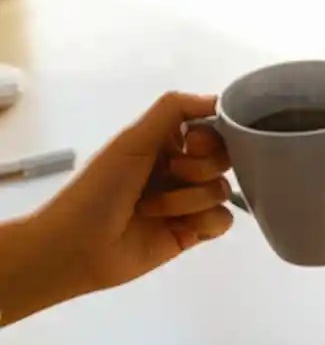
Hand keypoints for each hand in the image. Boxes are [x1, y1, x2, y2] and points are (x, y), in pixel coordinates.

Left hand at [33, 91, 233, 293]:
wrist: (80, 244)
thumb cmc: (100, 187)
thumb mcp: (132, 139)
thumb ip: (174, 110)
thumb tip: (219, 99)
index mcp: (166, 143)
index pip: (213, 131)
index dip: (210, 138)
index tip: (191, 144)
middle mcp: (181, 170)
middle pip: (224, 160)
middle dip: (199, 168)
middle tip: (170, 175)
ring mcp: (189, 202)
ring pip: (222, 191)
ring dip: (189, 200)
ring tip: (154, 209)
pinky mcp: (195, 232)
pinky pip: (223, 220)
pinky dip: (204, 222)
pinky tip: (180, 228)